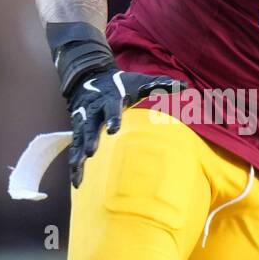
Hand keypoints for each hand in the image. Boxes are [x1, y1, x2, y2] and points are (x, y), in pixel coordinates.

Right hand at [66, 66, 182, 186]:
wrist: (89, 78)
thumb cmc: (120, 83)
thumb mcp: (139, 81)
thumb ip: (160, 84)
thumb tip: (185, 85)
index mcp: (110, 97)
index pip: (111, 106)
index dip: (112, 116)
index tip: (114, 129)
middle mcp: (93, 109)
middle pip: (90, 124)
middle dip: (90, 137)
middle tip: (91, 152)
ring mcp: (83, 121)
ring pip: (79, 138)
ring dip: (78, 155)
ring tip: (78, 170)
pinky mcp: (78, 131)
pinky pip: (74, 148)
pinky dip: (74, 164)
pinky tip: (76, 182)